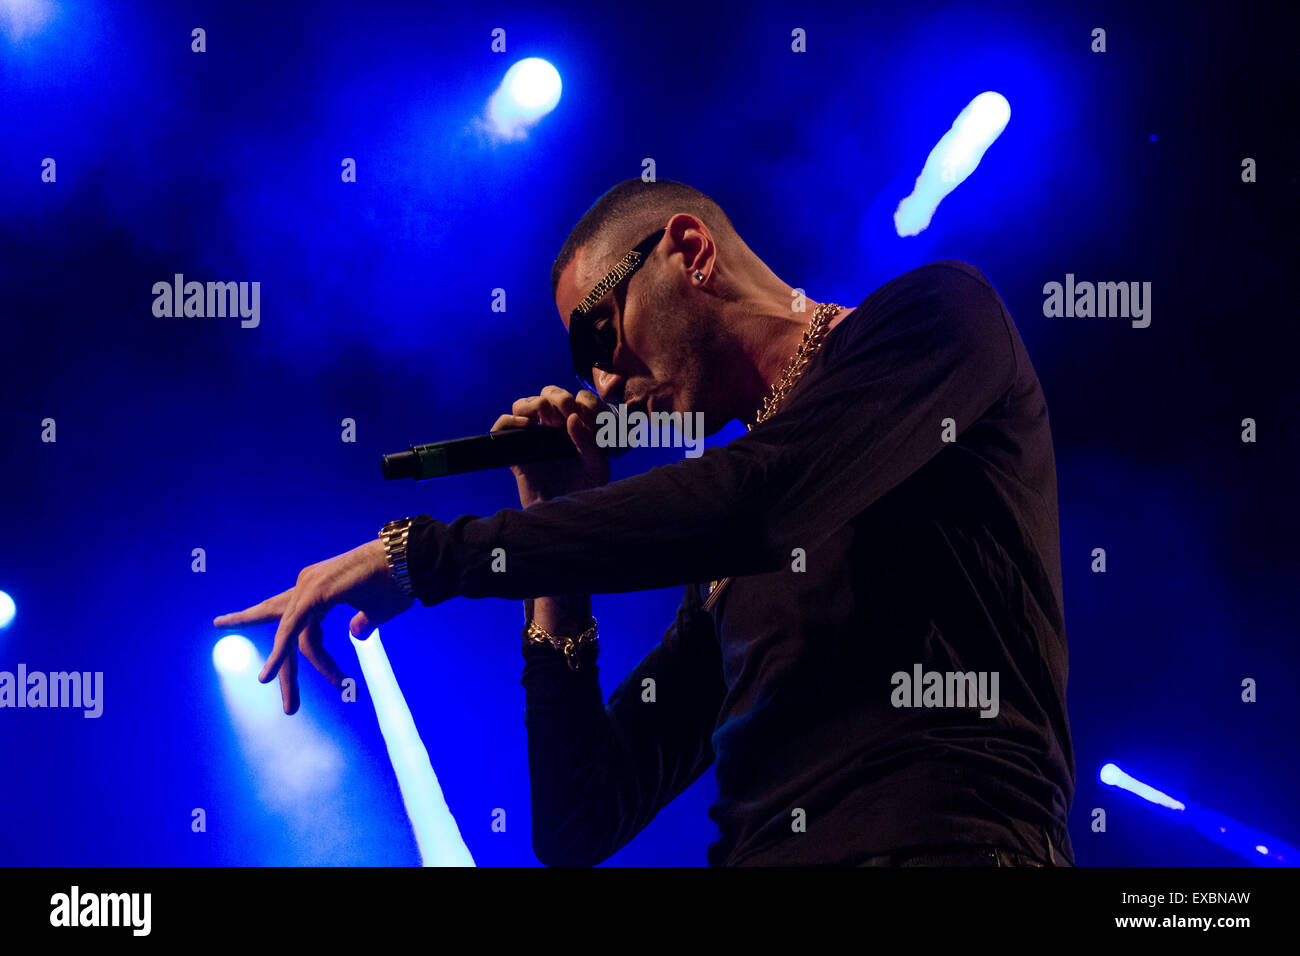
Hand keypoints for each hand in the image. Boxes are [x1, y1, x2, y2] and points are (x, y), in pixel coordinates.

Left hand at [212, 538, 413, 713]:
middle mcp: (307, 584)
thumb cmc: (398, 583)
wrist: (409, 562)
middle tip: (267, 690)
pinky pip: (292, 632)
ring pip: (290, 637)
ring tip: (290, 707)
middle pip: (281, 626)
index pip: (289, 616)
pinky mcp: (313, 594)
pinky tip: (268, 678)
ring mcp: (308, 587)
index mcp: (318, 587)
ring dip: (289, 673)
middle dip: (274, 659)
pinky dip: (280, 655)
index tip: (254, 656)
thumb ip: (363, 624)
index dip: (271, 633)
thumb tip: (356, 635)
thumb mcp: (377, 612)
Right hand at [495, 385, 608, 507]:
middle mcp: (553, 430)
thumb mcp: (596, 467)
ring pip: (523, 405)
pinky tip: (528, 426)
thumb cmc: (585, 493)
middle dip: (557, 397)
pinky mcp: (515, 453)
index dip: (580, 400)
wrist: (564, 518)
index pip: (576, 397)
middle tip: (564, 416)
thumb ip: (588, 442)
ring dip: (535, 404)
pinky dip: (510, 420)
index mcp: (576, 429)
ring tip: (549, 421)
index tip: (586, 417)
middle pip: (547, 394)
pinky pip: (502, 427)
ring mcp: (532, 440)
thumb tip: (572, 417)